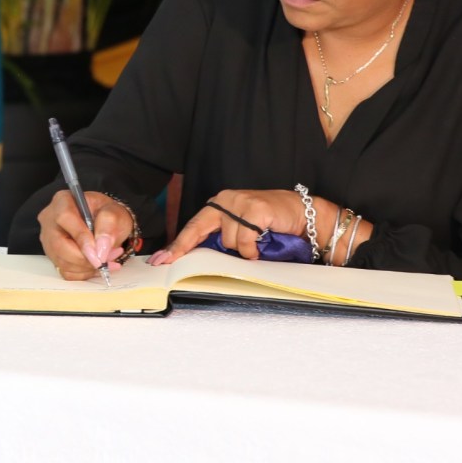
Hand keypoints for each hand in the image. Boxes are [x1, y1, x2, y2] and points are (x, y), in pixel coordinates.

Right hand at [36, 191, 136, 280]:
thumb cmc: (107, 214)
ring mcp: (48, 239)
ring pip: (61, 261)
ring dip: (87, 266)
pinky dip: (84, 273)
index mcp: (63, 201)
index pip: (65, 218)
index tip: (98, 253)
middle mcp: (50, 219)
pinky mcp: (53, 256)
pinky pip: (65, 271)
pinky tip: (98, 266)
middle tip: (104, 261)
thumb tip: (100, 249)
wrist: (106, 224)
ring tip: (108, 260)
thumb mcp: (114, 213)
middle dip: (84, 258)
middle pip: (58, 244)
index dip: (81, 238)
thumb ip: (108, 226)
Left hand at [148, 188, 314, 265]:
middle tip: (170, 262)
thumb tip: (198, 257)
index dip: (177, 244)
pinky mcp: (255, 209)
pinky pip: (244, 240)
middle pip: (199, 228)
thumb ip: (222, 236)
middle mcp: (226, 200)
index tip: (161, 259)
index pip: (193, 225)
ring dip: (240, 250)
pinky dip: (252, 250)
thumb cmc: (269, 223)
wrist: (300, 213)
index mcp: (219, 204)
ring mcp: (240, 203)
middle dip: (185, 248)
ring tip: (254, 245)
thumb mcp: (240, 228)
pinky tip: (260, 247)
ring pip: (227, 241)